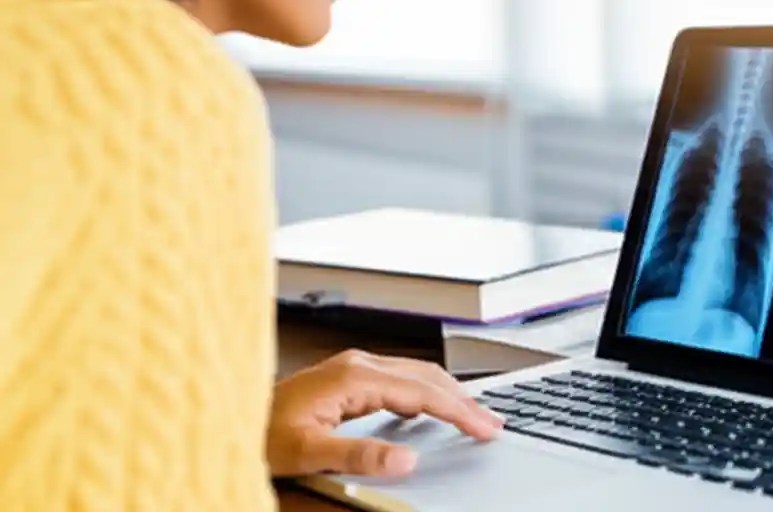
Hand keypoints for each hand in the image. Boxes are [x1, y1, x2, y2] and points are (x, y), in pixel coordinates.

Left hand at [267, 349, 503, 478]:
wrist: (229, 416)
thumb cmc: (260, 434)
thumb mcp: (309, 453)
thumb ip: (360, 454)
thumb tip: (407, 458)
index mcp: (355, 378)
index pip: (423, 392)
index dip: (459, 411)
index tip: (485, 428)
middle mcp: (357, 364)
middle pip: (427, 376)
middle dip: (464, 399)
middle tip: (493, 423)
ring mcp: (353, 366)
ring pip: (416, 372)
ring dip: (448, 392)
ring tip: (473, 414)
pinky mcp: (348, 375)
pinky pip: (401, 376)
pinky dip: (427, 390)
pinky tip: (431, 404)